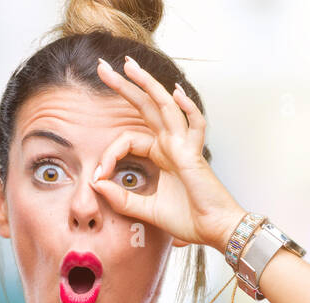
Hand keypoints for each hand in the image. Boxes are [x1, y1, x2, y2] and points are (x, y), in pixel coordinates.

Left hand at [90, 56, 245, 250]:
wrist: (214, 231)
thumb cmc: (188, 220)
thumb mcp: (146, 210)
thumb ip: (121, 198)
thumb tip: (96, 183)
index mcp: (161, 155)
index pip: (128, 139)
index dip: (109, 154)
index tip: (98, 175)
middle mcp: (172, 144)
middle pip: (145, 107)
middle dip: (124, 86)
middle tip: (103, 68)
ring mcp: (184, 145)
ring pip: (165, 106)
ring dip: (147, 84)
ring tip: (129, 66)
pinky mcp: (194, 154)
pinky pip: (194, 125)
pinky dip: (188, 108)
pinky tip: (176, 92)